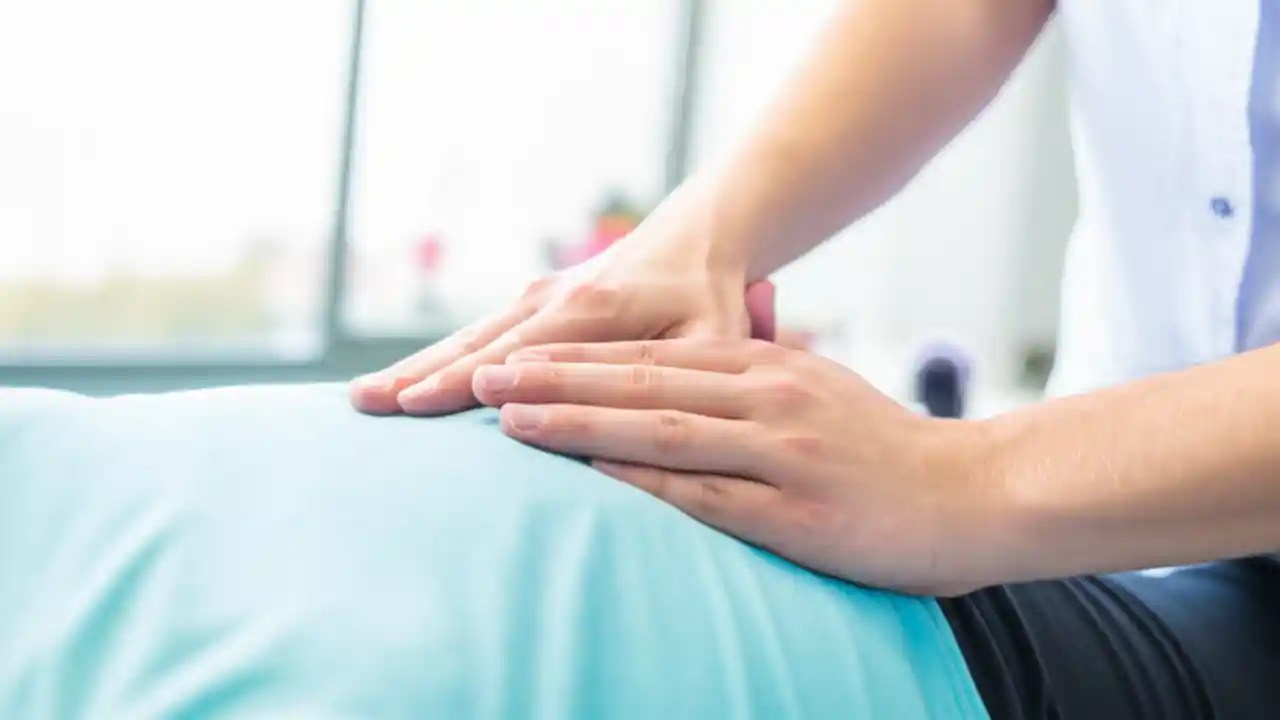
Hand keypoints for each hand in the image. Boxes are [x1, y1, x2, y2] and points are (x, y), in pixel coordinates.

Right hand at [349, 188, 776, 415]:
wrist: (698, 240)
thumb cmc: (711, 302)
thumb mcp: (712, 340)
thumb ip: (676, 381)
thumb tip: (631, 434)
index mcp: (594, 310)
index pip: (519, 355)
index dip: (467, 382)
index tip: (414, 405)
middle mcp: (553, 299)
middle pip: (476, 344)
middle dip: (418, 376)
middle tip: (363, 405)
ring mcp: (537, 298)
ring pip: (468, 338)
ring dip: (417, 368)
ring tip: (364, 399)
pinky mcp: (533, 303)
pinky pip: (479, 335)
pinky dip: (439, 359)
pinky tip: (407, 383)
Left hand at [472, 338, 1004, 594]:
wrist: (978, 494)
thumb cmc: (891, 451)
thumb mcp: (819, 392)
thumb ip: (753, 380)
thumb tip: (685, 381)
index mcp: (769, 367)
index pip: (654, 356)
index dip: (578, 357)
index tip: (516, 355)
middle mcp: (769, 398)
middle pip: (641, 382)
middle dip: (554, 379)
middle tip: (483, 378)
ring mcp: (782, 454)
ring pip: (660, 429)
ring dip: (578, 421)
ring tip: (509, 419)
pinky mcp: (798, 512)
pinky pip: (704, 493)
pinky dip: (640, 479)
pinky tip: (590, 472)